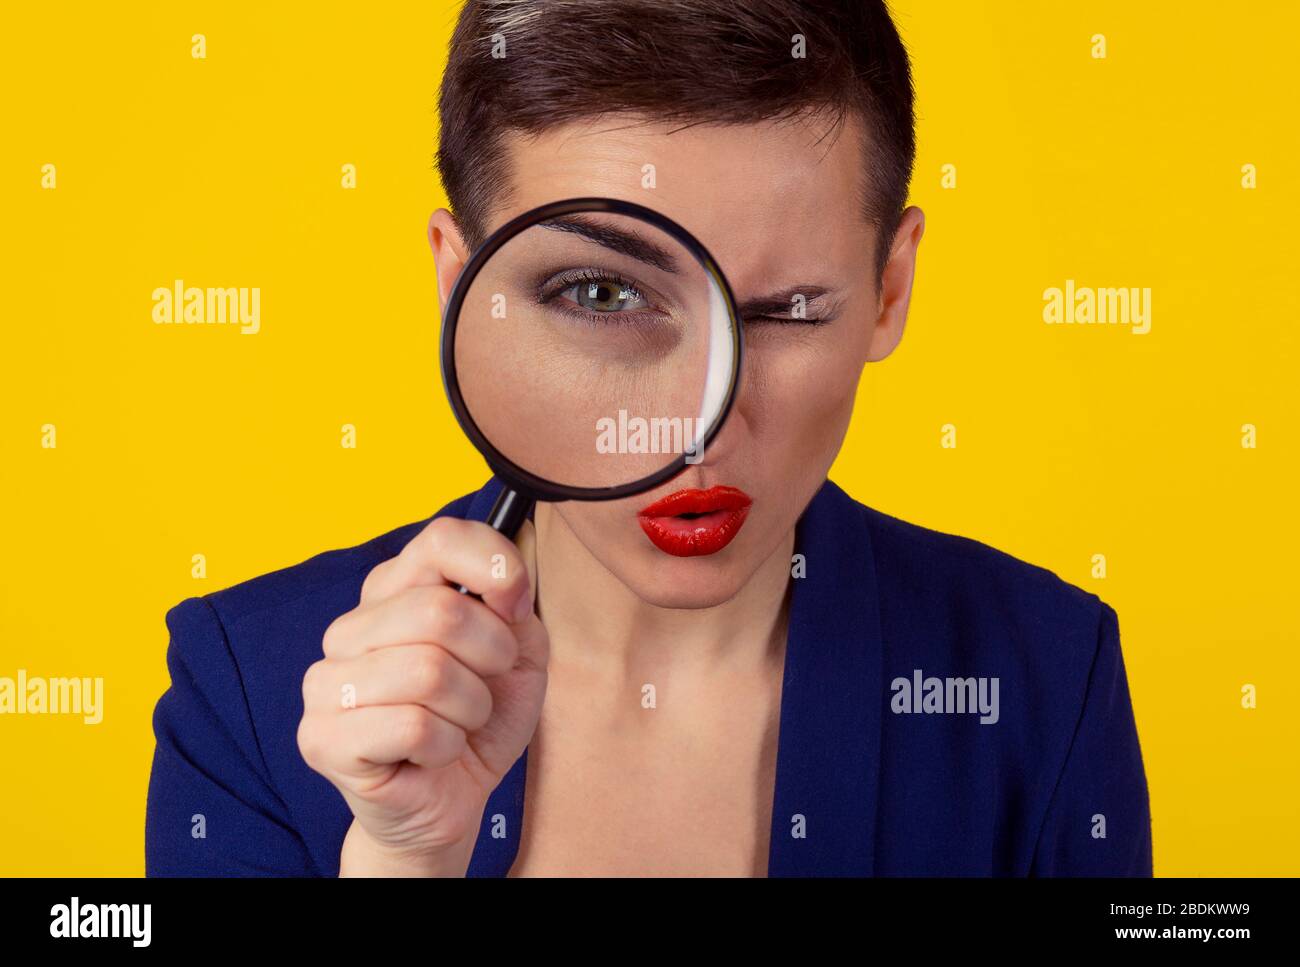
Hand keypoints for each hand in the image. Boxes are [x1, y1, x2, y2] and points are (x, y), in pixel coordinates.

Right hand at [297, 516, 547, 875]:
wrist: (450, 801)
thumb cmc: (478, 720)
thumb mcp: (519, 653)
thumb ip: (514, 602)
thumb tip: (506, 580)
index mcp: (393, 591)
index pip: (442, 538)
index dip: (496, 569)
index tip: (516, 610)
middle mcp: (350, 628)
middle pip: (441, 611)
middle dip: (491, 656)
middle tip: (486, 686)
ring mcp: (326, 681)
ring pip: (429, 672)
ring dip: (470, 708)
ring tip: (458, 723)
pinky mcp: (322, 737)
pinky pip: (414, 726)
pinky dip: (447, 745)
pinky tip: (432, 753)